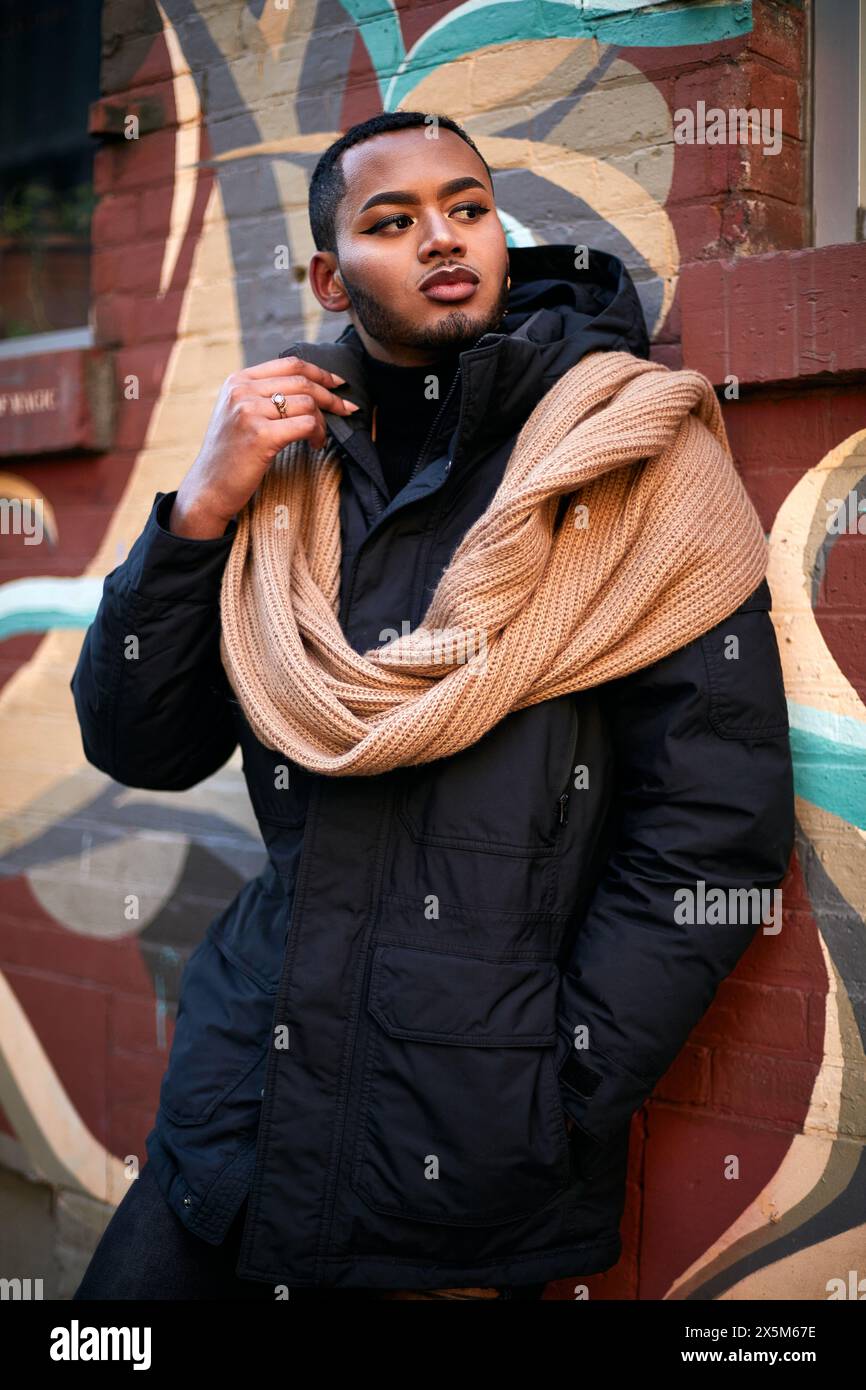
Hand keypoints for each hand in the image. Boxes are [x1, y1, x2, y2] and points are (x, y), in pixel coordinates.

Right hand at [169, 356, 359, 536]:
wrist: (209, 488)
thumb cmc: (230, 455)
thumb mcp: (237, 414)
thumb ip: (261, 395)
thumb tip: (307, 387)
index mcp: (238, 380)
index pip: (289, 364)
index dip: (319, 372)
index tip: (337, 383)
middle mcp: (242, 391)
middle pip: (302, 382)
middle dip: (330, 396)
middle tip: (346, 409)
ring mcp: (250, 411)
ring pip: (307, 404)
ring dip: (323, 422)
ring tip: (320, 438)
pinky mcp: (261, 435)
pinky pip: (306, 425)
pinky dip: (319, 435)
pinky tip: (316, 445)